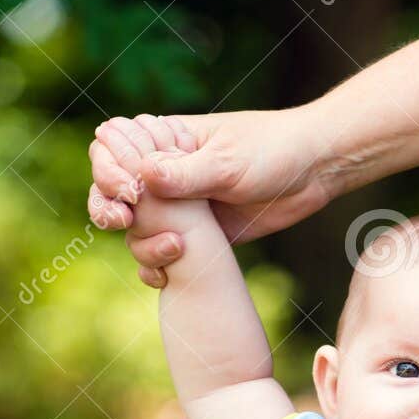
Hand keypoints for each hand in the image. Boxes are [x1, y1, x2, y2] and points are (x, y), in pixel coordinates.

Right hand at [87, 105, 335, 288]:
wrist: (311, 173)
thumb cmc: (272, 150)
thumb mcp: (228, 161)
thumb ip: (186, 173)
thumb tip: (142, 176)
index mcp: (164, 140)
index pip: (111, 148)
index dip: (108, 170)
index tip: (129, 192)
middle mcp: (163, 174)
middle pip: (110, 191)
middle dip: (107, 207)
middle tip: (124, 220)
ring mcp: (177, 208)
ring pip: (134, 230)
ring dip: (139, 244)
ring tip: (171, 249)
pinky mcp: (195, 238)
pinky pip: (161, 255)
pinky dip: (156, 268)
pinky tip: (165, 277)